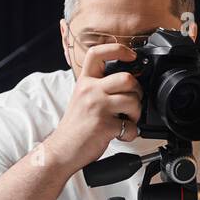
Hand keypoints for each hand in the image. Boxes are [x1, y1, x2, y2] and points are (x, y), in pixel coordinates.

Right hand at [47, 42, 142, 169]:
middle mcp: (89, 91)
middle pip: (126, 78)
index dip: (117, 49)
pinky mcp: (104, 125)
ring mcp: (97, 107)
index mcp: (84, 82)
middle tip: (133, 101)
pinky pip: (131, 126)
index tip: (131, 55)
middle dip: (137, 91)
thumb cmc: (75, 126)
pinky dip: (131, 133)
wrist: (62, 150)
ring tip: (127, 120)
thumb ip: (99, 87)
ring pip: (133, 100)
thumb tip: (126, 81)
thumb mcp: (82, 98)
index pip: (97, 53)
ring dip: (136, 113)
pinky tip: (121, 134)